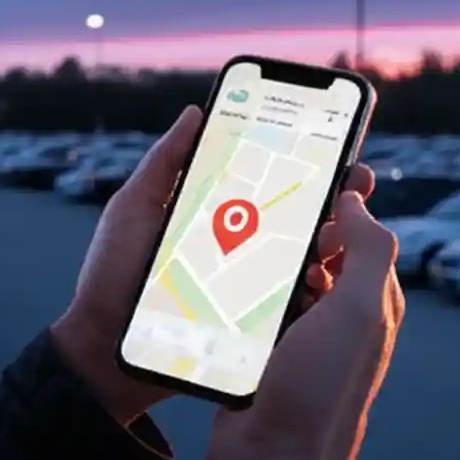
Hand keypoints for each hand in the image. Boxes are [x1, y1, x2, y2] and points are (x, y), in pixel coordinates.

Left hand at [50, 106, 376, 425]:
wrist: (103, 348)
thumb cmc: (113, 274)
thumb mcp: (134, 209)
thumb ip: (164, 163)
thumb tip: (196, 112)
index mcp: (217, 219)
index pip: (267, 188)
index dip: (302, 168)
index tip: (333, 147)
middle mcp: (239, 251)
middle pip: (297, 222)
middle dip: (333, 202)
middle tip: (355, 184)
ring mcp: (247, 289)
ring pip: (303, 263)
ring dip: (328, 245)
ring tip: (335, 234)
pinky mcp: (250, 326)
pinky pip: (291, 308)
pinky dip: (310, 294)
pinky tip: (320, 279)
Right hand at [203, 190, 403, 459]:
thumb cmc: (321, 390)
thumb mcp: (359, 312)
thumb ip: (369, 250)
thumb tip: (358, 201)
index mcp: (370, 307)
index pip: (362, 240)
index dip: (342, 207)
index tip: (310, 176)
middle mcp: (337, 321)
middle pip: (316, 257)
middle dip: (293, 230)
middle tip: (259, 201)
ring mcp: (296, 340)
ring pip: (278, 281)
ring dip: (260, 260)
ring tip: (231, 231)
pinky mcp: (258, 356)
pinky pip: (248, 311)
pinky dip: (236, 293)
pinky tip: (214, 275)